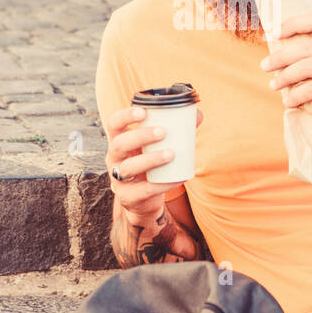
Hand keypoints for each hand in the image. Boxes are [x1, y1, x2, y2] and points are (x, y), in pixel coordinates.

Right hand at [104, 104, 203, 227]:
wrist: (143, 200)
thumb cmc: (151, 165)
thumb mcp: (157, 147)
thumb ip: (175, 130)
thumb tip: (197, 115)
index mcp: (120, 141)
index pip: (114, 124)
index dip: (125, 116)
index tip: (143, 112)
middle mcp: (114, 159)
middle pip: (119, 144)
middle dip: (140, 136)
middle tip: (163, 132)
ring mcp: (119, 180)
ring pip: (128, 168)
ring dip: (150, 159)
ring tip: (171, 154)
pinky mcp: (129, 197)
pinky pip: (144, 191)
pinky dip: (163, 184)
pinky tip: (178, 179)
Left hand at [259, 12, 311, 137]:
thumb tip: (289, 56)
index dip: (292, 24)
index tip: (274, 34)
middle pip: (305, 47)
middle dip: (280, 57)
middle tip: (265, 66)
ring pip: (306, 67)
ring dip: (285, 77)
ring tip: (274, 85)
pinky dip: (297, 96)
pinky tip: (289, 102)